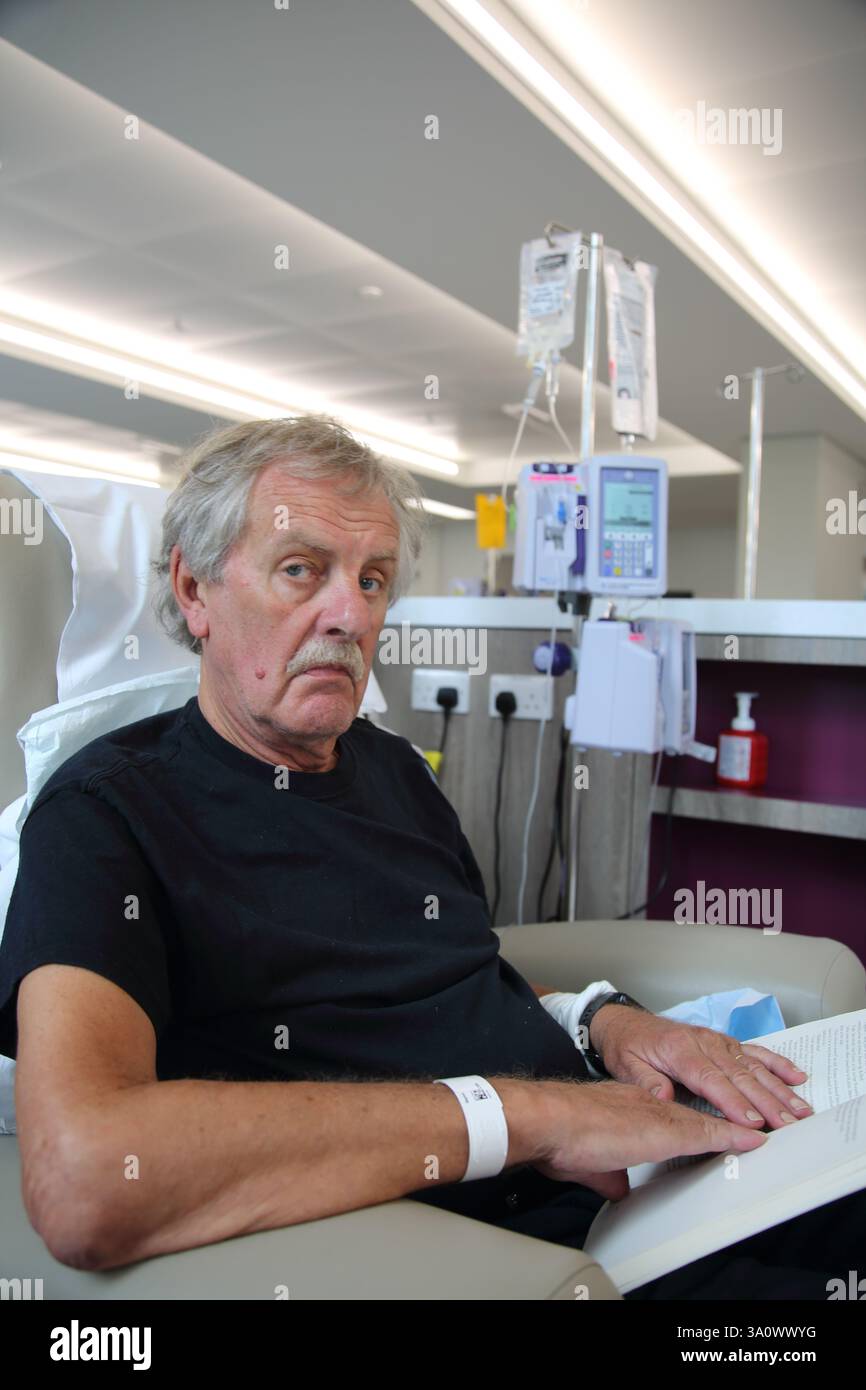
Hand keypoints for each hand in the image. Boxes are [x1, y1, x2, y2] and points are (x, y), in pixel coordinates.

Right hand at [528, 1076, 768, 1198]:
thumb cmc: (557, 1133)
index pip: (672, 1111)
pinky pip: (708, 1132)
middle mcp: (648, 1102)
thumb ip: (608, 1171)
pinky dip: (733, 1135)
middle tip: (758, 1119)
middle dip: (730, 1111)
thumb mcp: (589, 1158)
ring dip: (741, 1122)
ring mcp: (658, 1113)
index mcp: (630, 1105)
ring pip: (710, 1116)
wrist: (548, 1121)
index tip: (715, 1122)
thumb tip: (616, 1186)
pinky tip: (754, 1139)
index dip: (696, 1115)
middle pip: (699, 1106)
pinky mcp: (664, 1129)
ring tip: (769, 1125)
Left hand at [590, 1004, 812, 1130]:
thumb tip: (665, 1099)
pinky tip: (795, 1076)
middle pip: (740, 1076)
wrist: (625, 1023)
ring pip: (753, 1066)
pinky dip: (777, 1064)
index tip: (752, 1122)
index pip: (712, 1080)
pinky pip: (754, 1053)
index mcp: (680, 1050)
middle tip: (787, 1124)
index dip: (734, 1102)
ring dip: (779, 1089)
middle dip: (766, 1102)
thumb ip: (646, 1082)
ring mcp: (717, 1041)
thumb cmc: (628, 1046)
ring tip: (800, 1109)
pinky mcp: (723, 1043)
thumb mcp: (626, 1066)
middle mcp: (703, 1043)